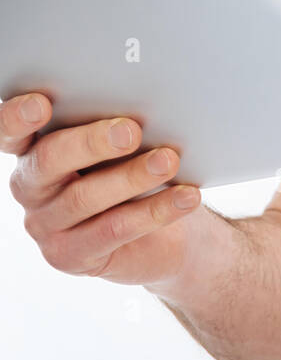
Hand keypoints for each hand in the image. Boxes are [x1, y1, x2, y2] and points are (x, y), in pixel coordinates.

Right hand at [1, 93, 202, 285]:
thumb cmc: (134, 167)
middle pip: (48, 160)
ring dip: (132, 176)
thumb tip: (138, 107)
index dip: (17, 117)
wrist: (162, 231)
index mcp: (34, 148)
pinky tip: (185, 196)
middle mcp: (31, 186)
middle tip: (132, 131)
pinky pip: (114, 230)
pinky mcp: (71, 256)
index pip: (11, 131)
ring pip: (84, 197)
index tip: (41, 103)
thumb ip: (114, 126)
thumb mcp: (121, 143)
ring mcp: (45, 225)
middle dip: (91, 141)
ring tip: (169, 160)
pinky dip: (155, 210)